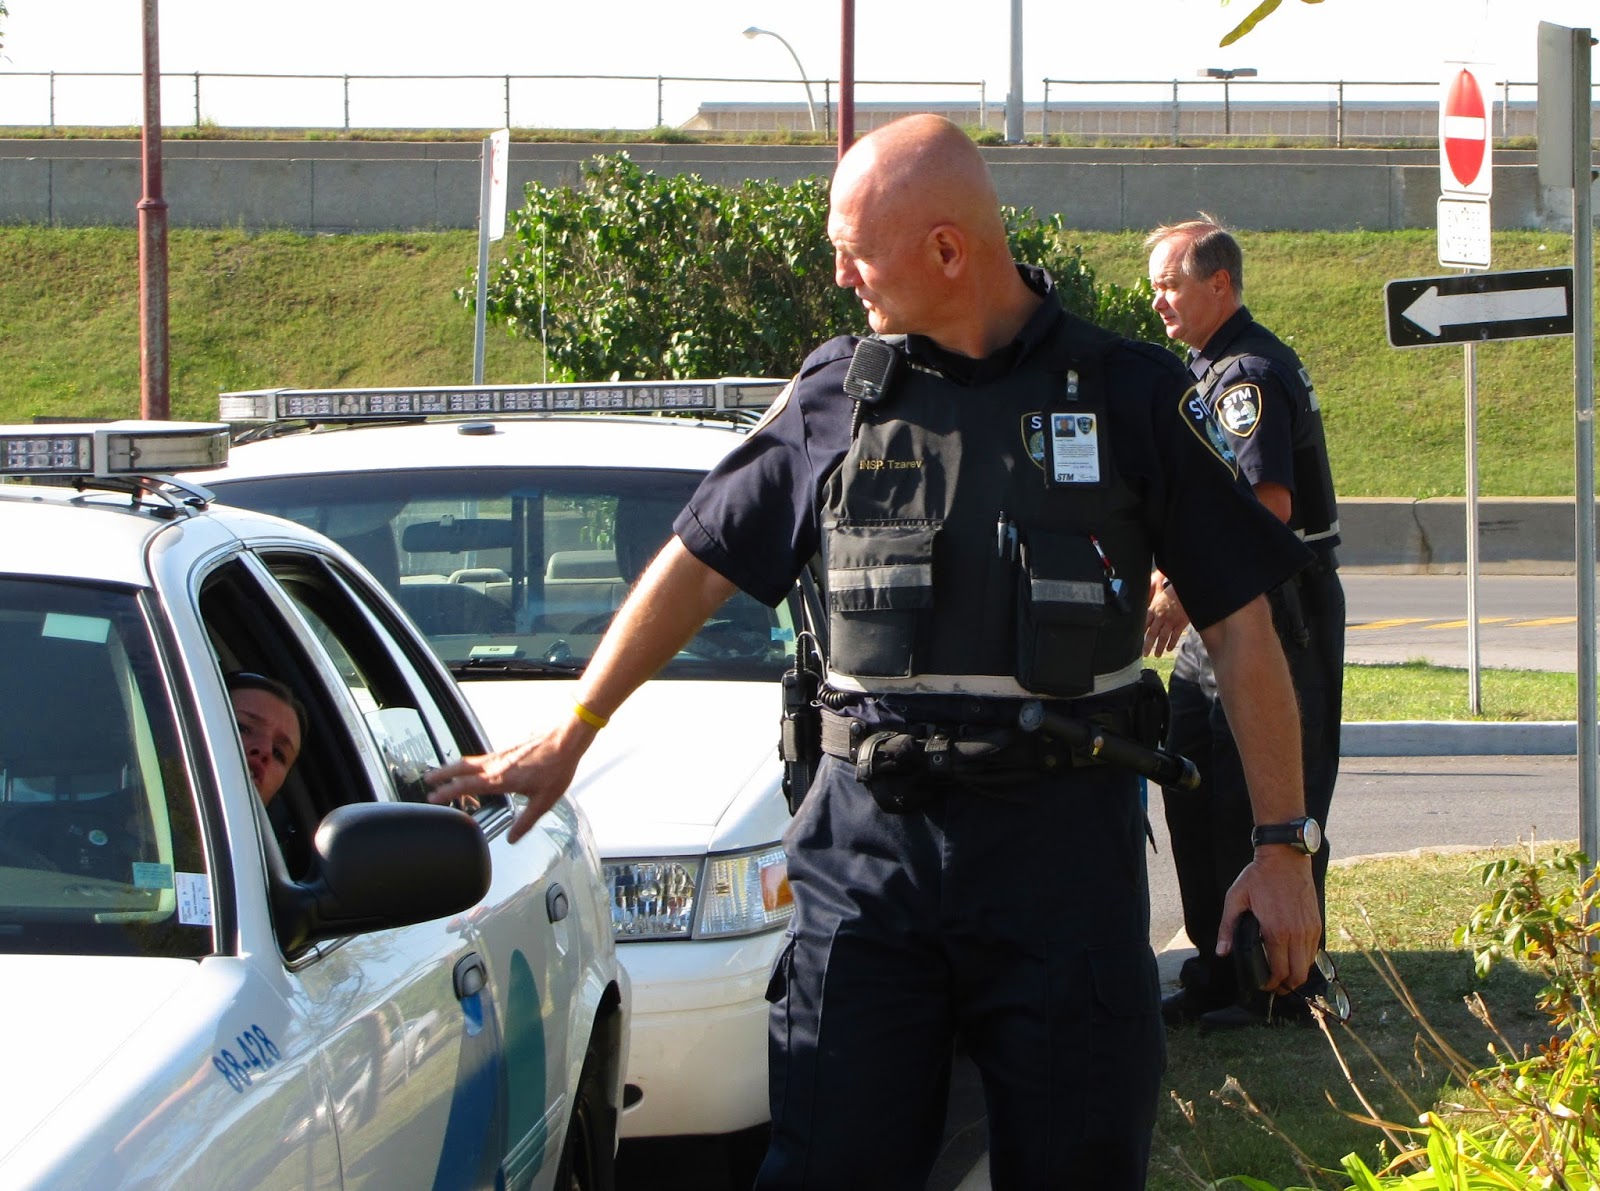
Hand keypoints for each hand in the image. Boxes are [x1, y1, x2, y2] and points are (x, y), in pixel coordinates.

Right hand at [426, 718, 592, 843]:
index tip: (433, 796)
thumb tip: (512, 838)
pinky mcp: (508, 749)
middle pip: (461, 768)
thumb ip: (526, 821)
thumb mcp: (543, 801)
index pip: (466, 785)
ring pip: (470, 760)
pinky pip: (482, 757)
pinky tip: (475, 768)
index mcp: (500, 778)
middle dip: (443, 774)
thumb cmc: (557, 768)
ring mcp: (501, 754)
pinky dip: (471, 763)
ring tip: (445, 773)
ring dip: (454, 767)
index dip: (447, 791)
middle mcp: (496, 764)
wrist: (566, 739)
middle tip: (428, 780)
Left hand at [1144, 578, 1189, 657]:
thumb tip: (1146, 611)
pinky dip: (1172, 643)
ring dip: (1159, 647)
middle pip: (1152, 634)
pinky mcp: (1180, 623)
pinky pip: (1175, 636)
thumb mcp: (1158, 595)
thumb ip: (1152, 604)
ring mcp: (1171, 621)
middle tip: (1145, 654)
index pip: (1144, 624)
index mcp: (1153, 609)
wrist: (1185, 589)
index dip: (1141, 634)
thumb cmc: (1172, 591)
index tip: (1137, 642)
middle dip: (1148, 645)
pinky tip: (1169, 649)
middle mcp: (1160, 617)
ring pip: (1163, 637)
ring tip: (1157, 655)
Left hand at [1215, 847, 1320, 993]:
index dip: (1271, 984)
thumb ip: (1227, 928)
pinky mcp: (1316, 923)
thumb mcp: (1235, 899)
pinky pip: (1314, 950)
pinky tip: (1291, 956)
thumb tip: (1222, 952)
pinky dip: (1304, 959)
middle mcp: (1297, 934)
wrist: (1285, 857)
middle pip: (1298, 975)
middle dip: (1286, 986)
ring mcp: (1310, 929)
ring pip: (1308, 964)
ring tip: (1282, 974)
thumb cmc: (1258, 877)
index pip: (1279, 971)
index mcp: (1277, 931)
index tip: (1263, 986)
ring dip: (1296, 973)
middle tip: (1274, 987)